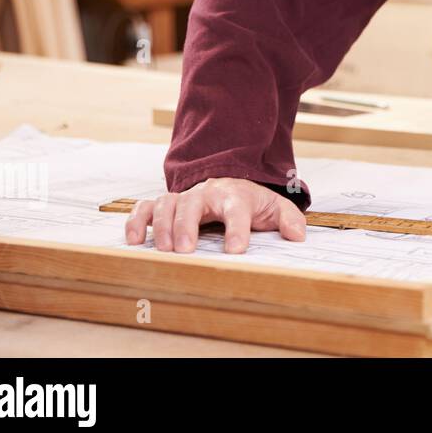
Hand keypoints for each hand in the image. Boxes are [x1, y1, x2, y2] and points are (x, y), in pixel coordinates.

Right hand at [124, 177, 306, 253]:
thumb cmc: (250, 201)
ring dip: (162, 226)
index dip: (236, 228)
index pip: (237, 208)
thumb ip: (288, 219)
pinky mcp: (165, 203)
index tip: (235, 250)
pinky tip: (133, 240)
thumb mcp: (273, 208)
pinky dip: (135, 221)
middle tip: (185, 250)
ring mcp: (183, 197)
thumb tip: (298, 235)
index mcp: (235, 195)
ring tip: (162, 250)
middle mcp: (206, 193)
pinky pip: (145, 207)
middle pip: (193, 203)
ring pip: (166, 204)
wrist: (229, 182)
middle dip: (187, 226)